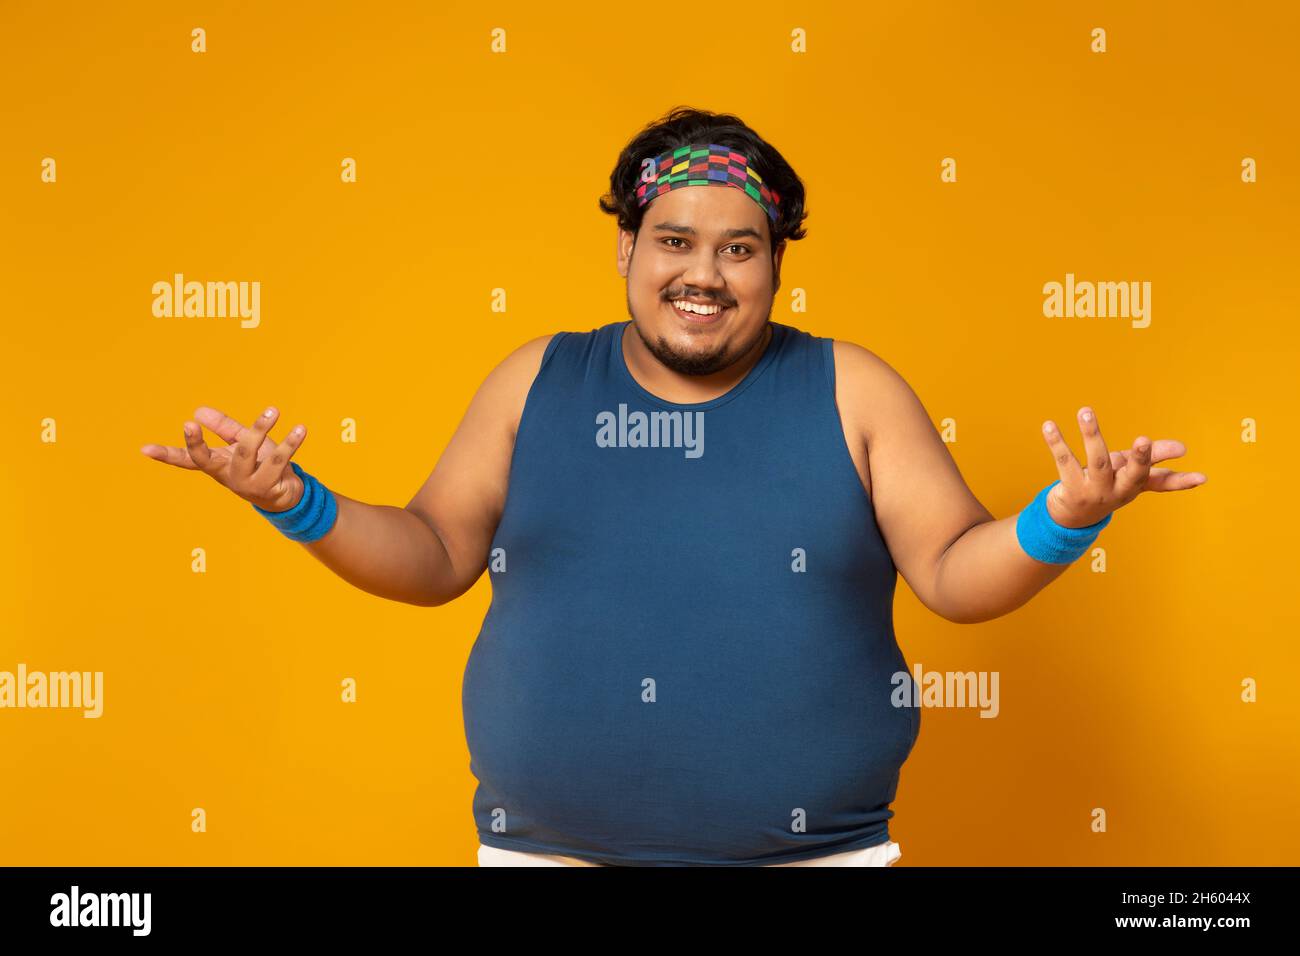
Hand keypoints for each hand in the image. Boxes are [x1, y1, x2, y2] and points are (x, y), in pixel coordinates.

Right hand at [140, 405, 309, 512]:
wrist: (288, 494)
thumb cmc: (260, 464)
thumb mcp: (241, 443)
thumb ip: (225, 427)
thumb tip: (198, 410)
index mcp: (217, 465)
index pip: (186, 460)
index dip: (166, 455)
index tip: (144, 449)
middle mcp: (227, 476)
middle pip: (208, 460)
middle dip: (197, 443)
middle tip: (188, 423)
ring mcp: (247, 484)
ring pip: (247, 454)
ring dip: (260, 429)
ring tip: (273, 410)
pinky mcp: (269, 487)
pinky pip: (279, 461)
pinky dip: (291, 443)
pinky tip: (300, 429)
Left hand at [1040, 406, 1206, 528]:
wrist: (1072, 517)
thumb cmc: (1106, 487)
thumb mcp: (1128, 472)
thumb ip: (1150, 458)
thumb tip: (1180, 447)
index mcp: (1135, 485)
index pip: (1162, 483)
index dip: (1182, 481)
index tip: (1201, 478)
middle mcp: (1118, 491)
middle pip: (1132, 475)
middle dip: (1140, 458)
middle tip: (1144, 439)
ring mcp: (1095, 491)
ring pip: (1096, 461)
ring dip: (1092, 434)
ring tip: (1086, 411)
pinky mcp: (1071, 489)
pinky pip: (1064, 461)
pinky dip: (1057, 442)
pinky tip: (1049, 425)